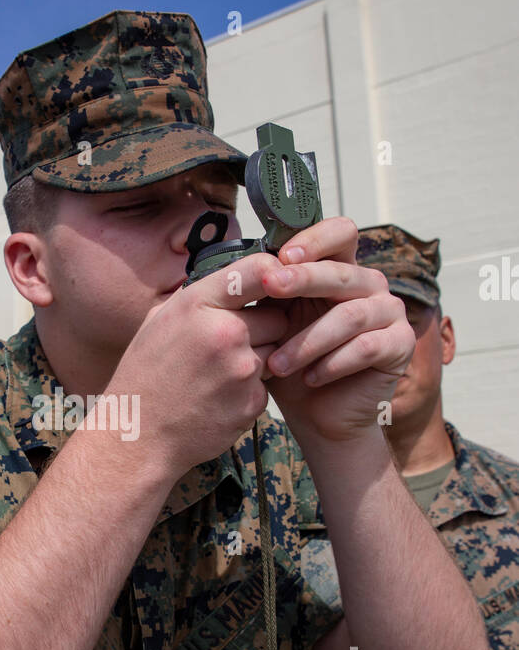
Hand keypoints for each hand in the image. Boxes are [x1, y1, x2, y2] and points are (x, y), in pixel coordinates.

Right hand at [106, 252, 289, 477]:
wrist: (138, 435)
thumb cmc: (144, 375)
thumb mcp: (159, 320)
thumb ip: (199, 297)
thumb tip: (234, 277)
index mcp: (199, 304)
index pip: (259, 270)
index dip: (274, 275)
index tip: (272, 286)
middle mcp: (225, 332)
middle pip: (277, 316)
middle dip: (263, 327)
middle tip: (232, 343)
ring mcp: (241, 369)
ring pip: (274, 352)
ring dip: (257, 359)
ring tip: (218, 374)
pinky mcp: (252, 401)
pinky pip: (266, 386)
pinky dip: (248, 391)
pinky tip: (218, 398)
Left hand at [258, 217, 414, 445]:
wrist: (316, 416)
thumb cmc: (293, 365)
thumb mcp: (275, 322)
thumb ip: (270, 291)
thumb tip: (248, 264)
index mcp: (340, 270)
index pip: (340, 233)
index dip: (315, 239)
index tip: (281, 255)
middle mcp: (370, 285)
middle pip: (341, 271)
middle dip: (302, 278)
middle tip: (270, 287)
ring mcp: (390, 312)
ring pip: (351, 314)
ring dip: (309, 340)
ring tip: (277, 365)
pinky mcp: (401, 344)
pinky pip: (368, 346)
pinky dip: (334, 363)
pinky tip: (311, 378)